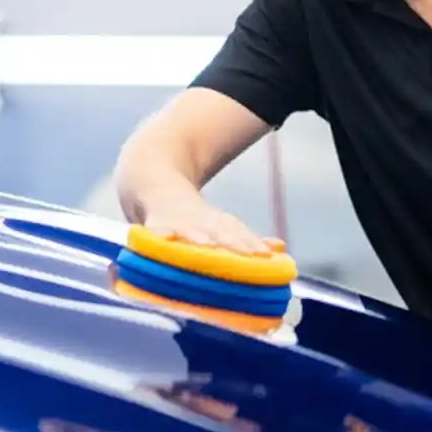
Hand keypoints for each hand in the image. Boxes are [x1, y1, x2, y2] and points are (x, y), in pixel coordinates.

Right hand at [143, 200, 273, 255]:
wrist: (151, 176)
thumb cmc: (189, 214)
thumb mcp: (217, 224)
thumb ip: (244, 239)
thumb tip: (280, 247)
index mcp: (216, 224)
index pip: (236, 233)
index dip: (250, 243)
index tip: (265, 256)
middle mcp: (198, 221)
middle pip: (219, 231)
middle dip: (234, 242)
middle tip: (252, 255)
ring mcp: (175, 220)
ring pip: (190, 230)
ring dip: (199, 238)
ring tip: (210, 247)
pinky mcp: (152, 222)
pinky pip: (155, 229)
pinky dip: (158, 233)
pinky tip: (162, 238)